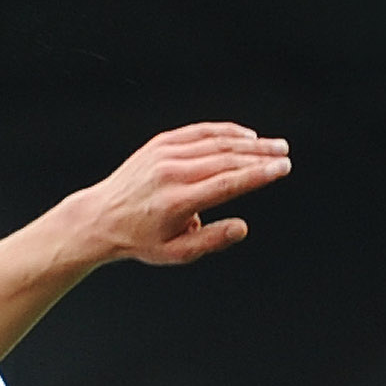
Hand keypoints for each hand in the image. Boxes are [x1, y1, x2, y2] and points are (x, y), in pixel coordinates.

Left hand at [77, 122, 290, 269]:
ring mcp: (164, 154)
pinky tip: (245, 136)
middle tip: (284, 155)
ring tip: (273, 145)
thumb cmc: (140, 239)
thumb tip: (242, 227)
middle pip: (226, 159)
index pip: (227, 183)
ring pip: (215, 142)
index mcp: (177, 202)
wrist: (101, 217)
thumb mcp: (175, 253)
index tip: (282, 168)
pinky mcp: (160, 143)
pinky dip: (225, 132)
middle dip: (260, 155)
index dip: (258, 174)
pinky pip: (199, 132)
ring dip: (248, 142)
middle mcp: (171, 173)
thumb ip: (211, 240)